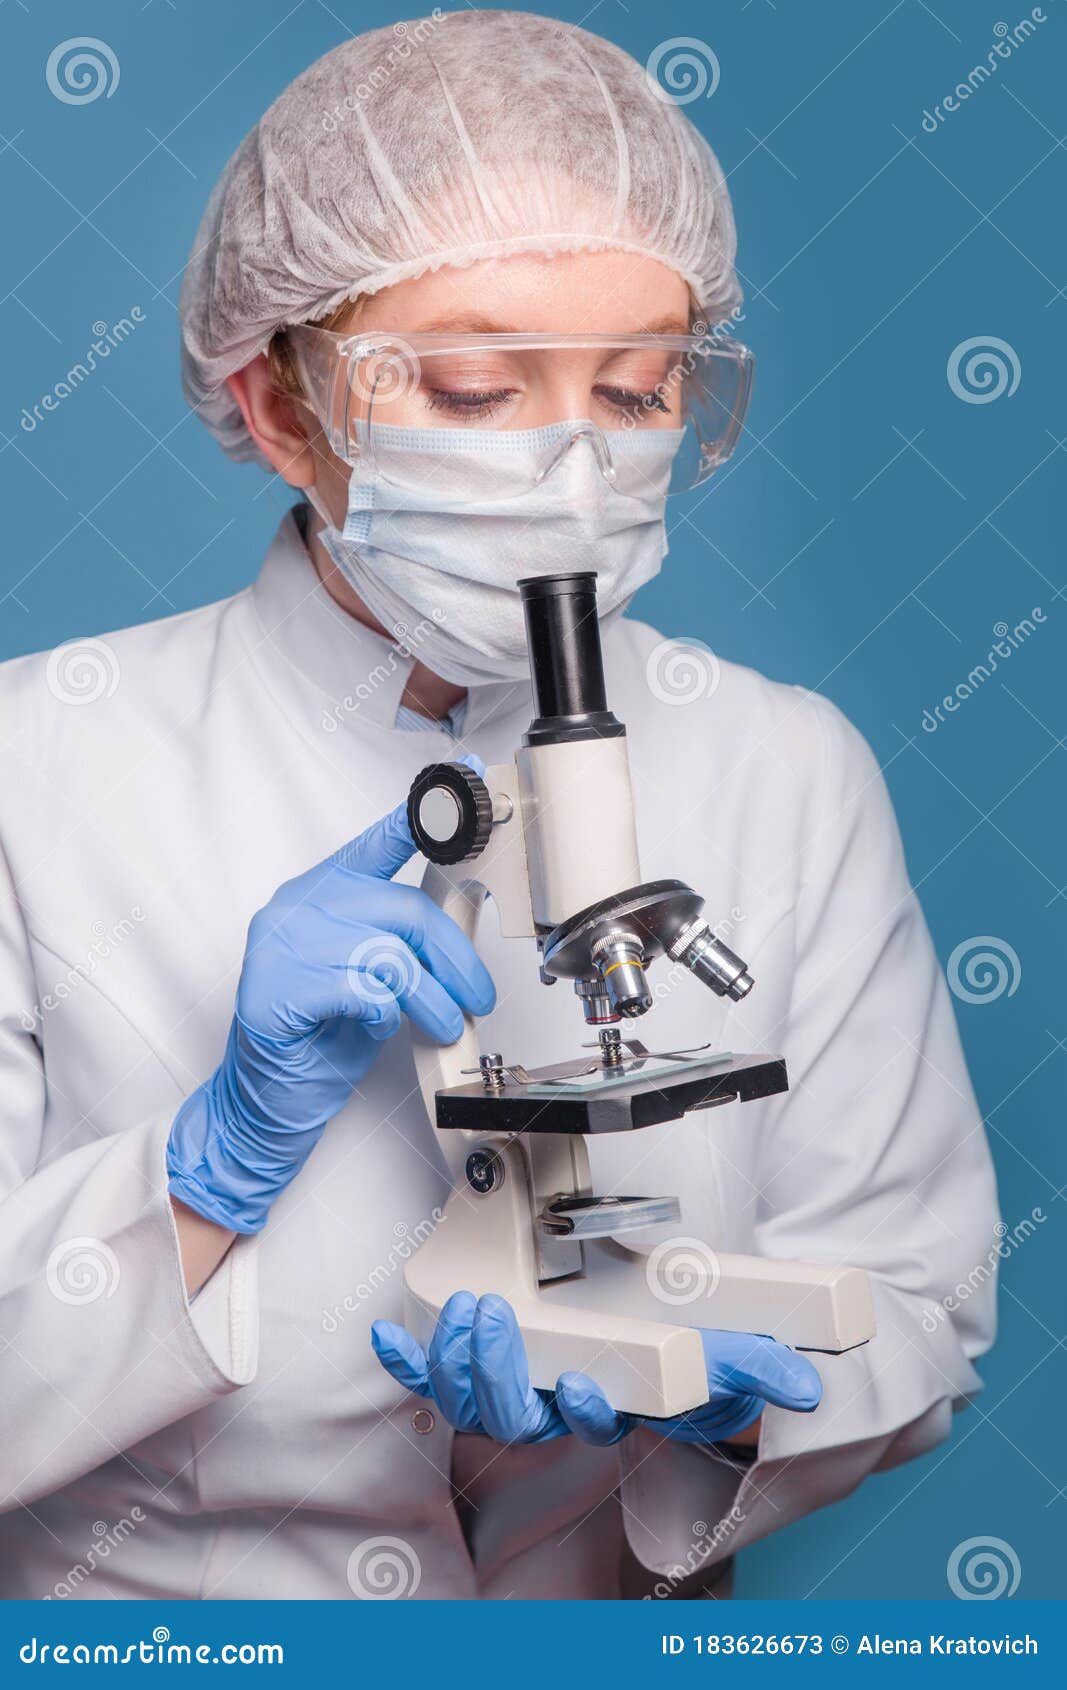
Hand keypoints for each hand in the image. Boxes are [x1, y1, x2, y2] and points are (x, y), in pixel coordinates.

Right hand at [167, 794, 494, 1233]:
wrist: (268, 1100)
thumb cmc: (323, 1035)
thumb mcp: (372, 974)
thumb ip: (401, 940)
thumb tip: (462, 932)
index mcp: (322, 892)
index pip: (380, 841)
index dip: (428, 814)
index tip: (465, 778)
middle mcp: (298, 906)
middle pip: (404, 910)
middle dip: (455, 958)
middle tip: (478, 995)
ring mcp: (279, 946)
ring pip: (388, 954)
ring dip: (431, 997)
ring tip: (444, 1024)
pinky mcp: (274, 990)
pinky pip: (359, 988)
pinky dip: (385, 1011)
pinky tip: (381, 1025)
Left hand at [372, 1293, 821, 1446]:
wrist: (632, 1339)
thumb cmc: (670, 1349)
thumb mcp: (722, 1352)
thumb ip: (761, 1366)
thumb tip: (806, 1382)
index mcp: (609, 1404)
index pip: (589, 1422)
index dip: (581, 1410)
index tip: (577, 1385)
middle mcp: (553, 1406)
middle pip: (514, 1415)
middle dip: (497, 1372)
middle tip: (493, 1317)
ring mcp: (511, 1389)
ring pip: (470, 1399)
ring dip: (459, 1357)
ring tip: (467, 1309)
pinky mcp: (474, 1369)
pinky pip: (431, 1380)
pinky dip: (408, 1362)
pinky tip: (387, 1338)